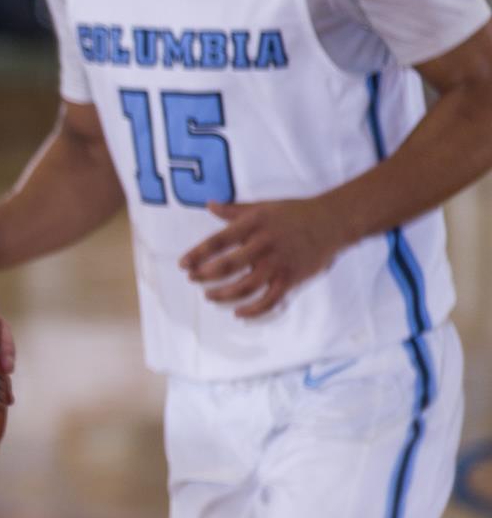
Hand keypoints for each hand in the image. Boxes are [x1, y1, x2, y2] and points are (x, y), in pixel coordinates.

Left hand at [179, 198, 345, 317]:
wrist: (333, 220)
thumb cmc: (294, 212)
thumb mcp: (262, 206)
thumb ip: (233, 209)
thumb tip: (208, 205)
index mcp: (253, 224)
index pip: (217, 241)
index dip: (197, 254)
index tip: (182, 264)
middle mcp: (264, 244)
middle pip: (228, 265)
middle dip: (205, 275)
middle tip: (192, 279)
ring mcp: (279, 263)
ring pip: (246, 286)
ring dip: (224, 294)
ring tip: (209, 296)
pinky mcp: (292, 278)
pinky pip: (270, 300)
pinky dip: (253, 310)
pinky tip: (238, 313)